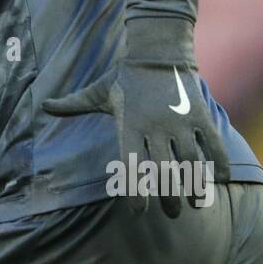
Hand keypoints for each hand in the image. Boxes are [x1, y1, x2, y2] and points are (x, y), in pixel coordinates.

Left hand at [42, 17, 230, 217]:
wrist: (158, 50)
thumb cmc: (125, 76)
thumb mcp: (98, 92)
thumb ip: (72, 105)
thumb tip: (43, 105)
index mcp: (129, 125)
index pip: (131, 167)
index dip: (136, 194)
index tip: (138, 212)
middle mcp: (155, 127)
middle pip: (164, 173)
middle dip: (169, 199)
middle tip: (171, 213)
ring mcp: (180, 121)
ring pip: (191, 164)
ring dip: (194, 188)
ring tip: (194, 203)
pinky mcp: (200, 115)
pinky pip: (214, 146)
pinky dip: (218, 164)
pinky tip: (218, 179)